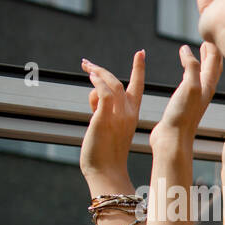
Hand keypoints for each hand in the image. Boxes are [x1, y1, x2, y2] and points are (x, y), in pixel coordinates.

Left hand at [80, 51, 143, 186]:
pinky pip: (105, 93)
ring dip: (98, 73)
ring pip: (113, 85)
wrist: (106, 171)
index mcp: (131, 116)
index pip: (138, 88)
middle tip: (87, 63)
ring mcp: (118, 116)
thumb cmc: (105, 154)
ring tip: (84, 68)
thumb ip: (100, 108)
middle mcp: (128, 114)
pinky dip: (98, 83)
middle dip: (105, 70)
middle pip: (122, 82)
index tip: (140, 53)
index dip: (139, 69)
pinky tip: (90, 77)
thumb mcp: (103, 126)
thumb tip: (93, 93)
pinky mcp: (105, 118)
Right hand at [150, 43, 222, 146]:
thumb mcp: (190, 86)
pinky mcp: (184, 104)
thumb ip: (191, 67)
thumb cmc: (182, 116)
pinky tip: (184, 73)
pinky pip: (190, 83)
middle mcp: (204, 91)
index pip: (214, 62)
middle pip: (212, 68)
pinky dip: (189, 72)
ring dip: (202, 62)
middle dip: (211, 53)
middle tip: (209, 40)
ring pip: (202, 75)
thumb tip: (188, 50)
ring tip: (199, 50)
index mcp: (207, 86)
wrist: (173, 140)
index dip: (213, 48)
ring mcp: (194, 98)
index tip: (212, 34)